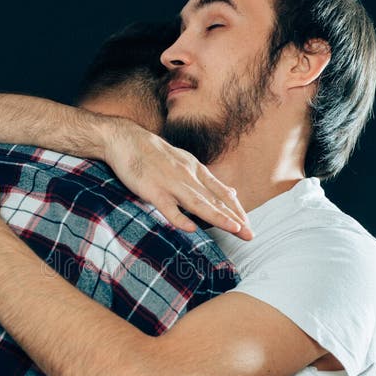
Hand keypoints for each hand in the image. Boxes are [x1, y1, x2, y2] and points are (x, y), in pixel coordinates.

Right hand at [103, 118, 252, 239]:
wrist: (126, 140)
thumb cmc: (155, 154)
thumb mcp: (186, 162)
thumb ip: (208, 180)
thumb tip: (232, 192)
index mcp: (196, 171)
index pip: (221, 193)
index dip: (235, 209)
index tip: (248, 224)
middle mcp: (188, 177)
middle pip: (214, 201)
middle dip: (234, 218)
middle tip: (250, 234)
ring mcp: (171, 184)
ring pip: (198, 204)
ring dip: (217, 217)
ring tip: (234, 229)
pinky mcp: (153, 190)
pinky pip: (168, 207)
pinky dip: (179, 218)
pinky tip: (191, 229)